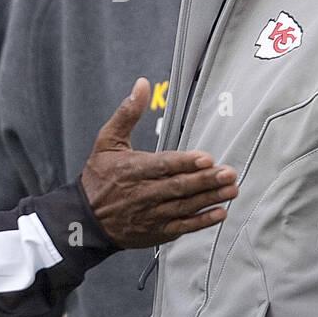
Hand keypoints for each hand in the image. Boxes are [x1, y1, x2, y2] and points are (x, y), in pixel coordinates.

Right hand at [80, 78, 237, 248]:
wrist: (85, 220)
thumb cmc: (98, 178)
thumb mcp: (107, 141)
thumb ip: (127, 113)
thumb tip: (142, 85)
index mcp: (133, 169)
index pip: (163, 165)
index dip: (185, 162)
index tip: (206, 158)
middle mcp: (144, 193)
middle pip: (179, 186)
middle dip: (205, 180)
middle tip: (228, 173)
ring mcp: (152, 214)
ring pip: (185, 206)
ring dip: (210, 198)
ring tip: (231, 189)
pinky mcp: (157, 231)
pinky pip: (183, 227)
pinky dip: (202, 221)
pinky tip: (220, 213)